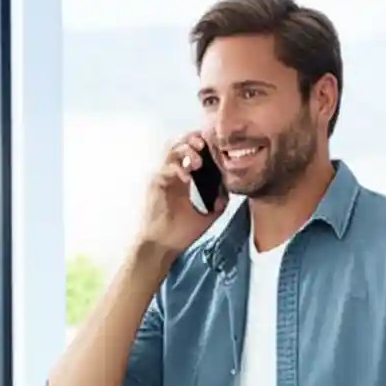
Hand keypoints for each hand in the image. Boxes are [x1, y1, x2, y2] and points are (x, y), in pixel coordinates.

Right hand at [137, 132, 229, 256]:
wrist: (163, 247)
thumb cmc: (181, 232)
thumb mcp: (207, 214)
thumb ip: (219, 200)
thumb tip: (230, 189)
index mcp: (182, 178)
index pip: (191, 150)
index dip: (202, 143)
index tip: (216, 146)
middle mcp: (171, 173)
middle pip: (180, 143)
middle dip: (193, 139)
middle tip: (206, 144)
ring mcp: (161, 176)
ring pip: (171, 149)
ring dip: (186, 150)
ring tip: (198, 160)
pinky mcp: (155, 184)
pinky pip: (166, 168)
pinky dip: (178, 168)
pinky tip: (188, 178)